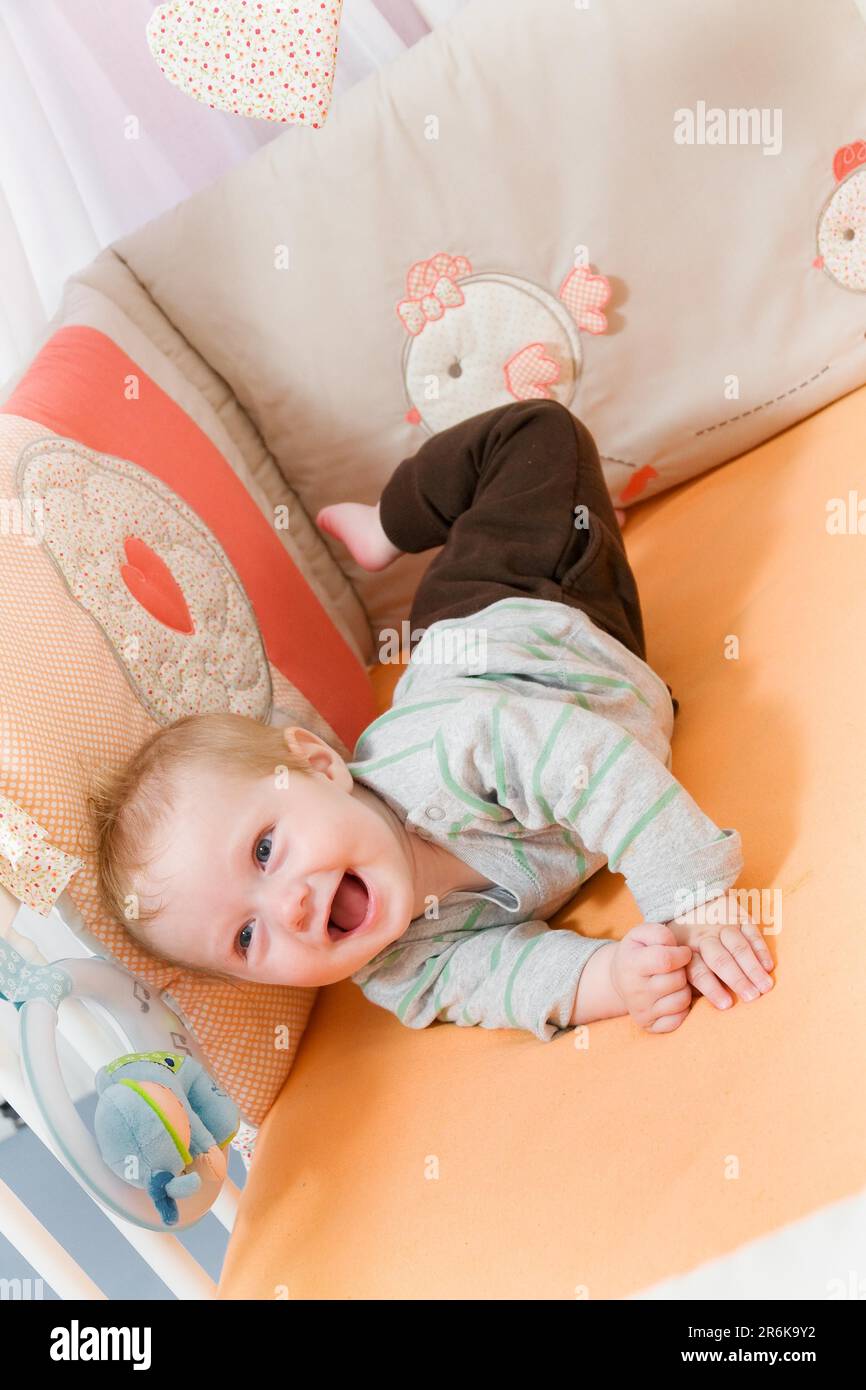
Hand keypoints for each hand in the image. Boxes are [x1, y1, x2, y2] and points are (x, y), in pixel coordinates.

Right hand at [608, 923, 693, 1033]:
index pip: (665, 960)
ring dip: (684, 988)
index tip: (682, 952)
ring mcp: (641, 1011)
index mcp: (631, 964)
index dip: (681, 954)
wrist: (619, 979)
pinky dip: (682, 1008)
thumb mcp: (642, 934)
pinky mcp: (649, 1026)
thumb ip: (661, 934)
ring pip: (682, 1000)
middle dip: (683, 970)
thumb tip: (679, 951)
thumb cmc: (637, 952)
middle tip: (676, 967)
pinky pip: (679, 1019)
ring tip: (674, 982)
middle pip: (677, 980)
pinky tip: (672, 997)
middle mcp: (634, 990)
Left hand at [665, 892, 774, 1009]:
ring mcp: (722, 926)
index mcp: (686, 950)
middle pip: (720, 959)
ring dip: (753, 967)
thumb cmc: (684, 940)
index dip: (712, 988)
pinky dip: (761, 949)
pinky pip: (752, 933)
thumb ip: (685, 977)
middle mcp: (704, 937)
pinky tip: (769, 966)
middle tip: (751, 997)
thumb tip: (692, 1007)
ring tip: (766, 987)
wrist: (690, 899)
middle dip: (737, 979)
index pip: (699, 971)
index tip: (726, 1005)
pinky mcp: (739, 917)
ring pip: (738, 947)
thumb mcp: (676, 955)